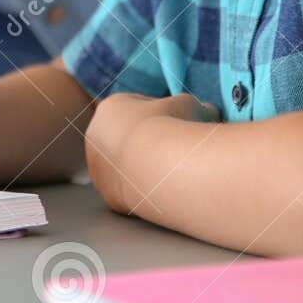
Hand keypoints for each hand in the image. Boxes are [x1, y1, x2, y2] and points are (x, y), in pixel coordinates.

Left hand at [85, 92, 217, 211]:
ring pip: (125, 165)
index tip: (180, 123)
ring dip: (145, 166)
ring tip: (174, 169)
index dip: (162, 113)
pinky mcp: (108, 197)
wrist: (160, 167)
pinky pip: (130, 190)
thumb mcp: (190, 105)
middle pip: (127, 137)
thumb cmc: (172, 127)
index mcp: (110, 108)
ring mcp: (98, 169)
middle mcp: (95, 137)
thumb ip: (195, 108)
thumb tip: (207, 112)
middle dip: (149, 140)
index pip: (137, 107)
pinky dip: (145, 188)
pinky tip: (165, 187)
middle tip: (178, 147)